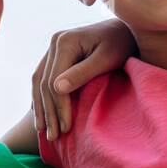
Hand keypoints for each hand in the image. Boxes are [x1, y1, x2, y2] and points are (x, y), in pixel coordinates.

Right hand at [32, 19, 136, 140]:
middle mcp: (55, 42)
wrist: (127, 29)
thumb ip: (83, 73)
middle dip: (49, 112)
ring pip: (39, 81)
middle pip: (44, 83)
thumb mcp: (106, 59)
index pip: (54, 81)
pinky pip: (43, 77)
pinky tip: (41, 113)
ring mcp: (54, 47)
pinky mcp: (57, 54)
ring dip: (41, 107)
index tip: (65, 129)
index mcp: (64, 42)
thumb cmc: (122, 44)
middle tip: (53, 137)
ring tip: (43, 130)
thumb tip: (57, 89)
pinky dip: (41, 96)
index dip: (58, 107)